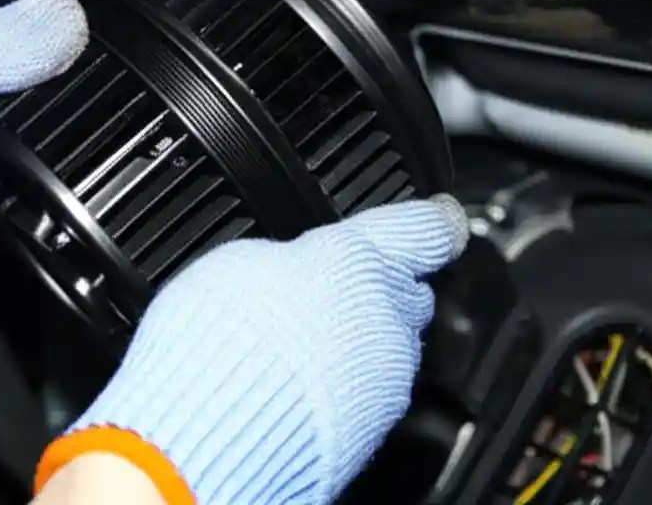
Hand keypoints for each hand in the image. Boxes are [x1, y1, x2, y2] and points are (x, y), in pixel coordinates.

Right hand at [36, 196, 468, 504]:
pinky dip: (341, 388)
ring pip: (388, 347)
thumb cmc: (214, 347)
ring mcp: (384, 381)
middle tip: (327, 292)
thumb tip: (300, 263)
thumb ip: (290, 256)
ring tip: (291, 351)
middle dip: (379, 290)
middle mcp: (385, 320)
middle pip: (406, 292)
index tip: (441, 216)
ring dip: (354, 343)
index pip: (422, 230)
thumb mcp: (237, 263)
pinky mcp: (371, 431)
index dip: (434, 220)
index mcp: (356, 262)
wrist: (209, 434)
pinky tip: (291, 389)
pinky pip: (368, 394)